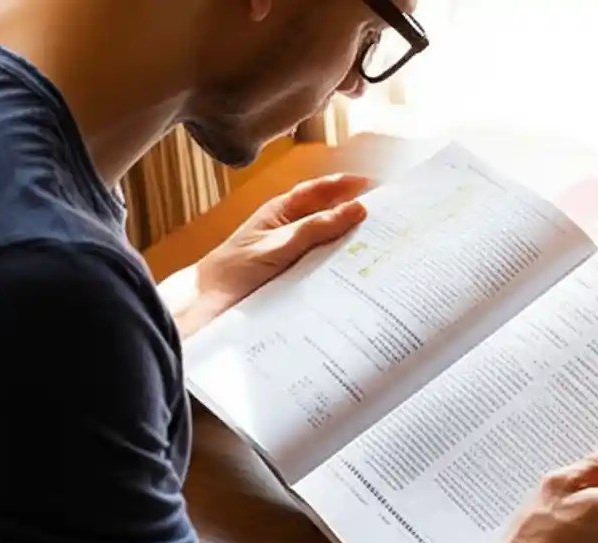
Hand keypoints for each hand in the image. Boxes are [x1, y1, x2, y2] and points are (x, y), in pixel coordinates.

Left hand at [161, 173, 369, 337]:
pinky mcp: (292, 273)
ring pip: (327, 240)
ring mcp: (290, 251)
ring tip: (380, 245)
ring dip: (350, 241)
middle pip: (328, 213)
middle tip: (388, 215)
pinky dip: (339, 264)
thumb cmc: (235, 270)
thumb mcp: (279, 246)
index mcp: (281, 211)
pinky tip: (356, 273)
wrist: (209, 304)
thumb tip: (356, 209)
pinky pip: (322, 263)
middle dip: (355, 212)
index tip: (374, 184)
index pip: (320, 189)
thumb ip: (316, 227)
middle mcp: (287, 228)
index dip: (346, 184)